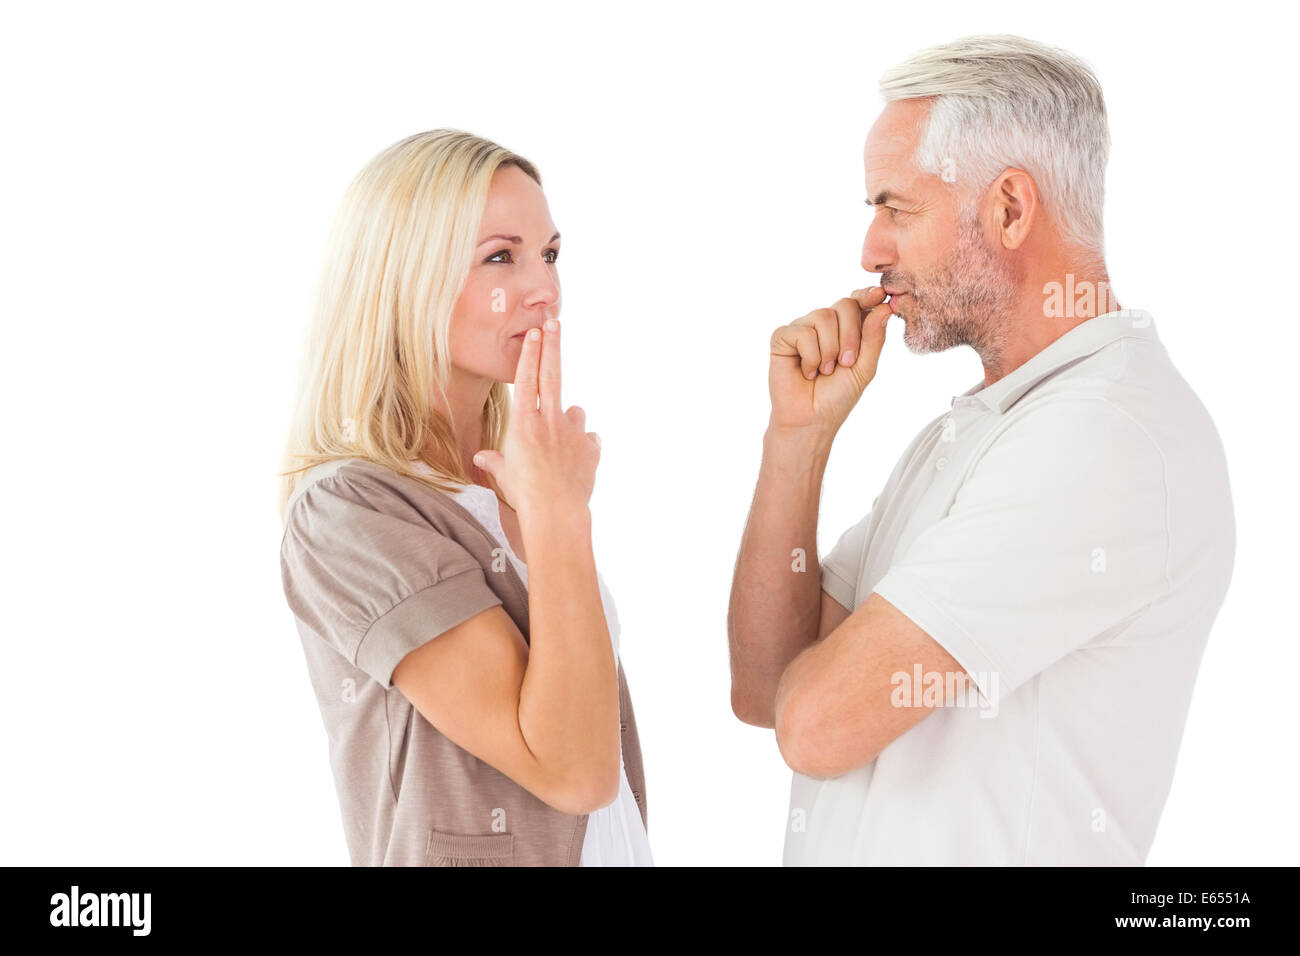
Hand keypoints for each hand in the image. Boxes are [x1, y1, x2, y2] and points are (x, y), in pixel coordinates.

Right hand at [473, 312, 600, 519]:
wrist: (556, 514)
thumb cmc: (523, 494)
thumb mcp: (503, 475)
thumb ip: (494, 461)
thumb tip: (481, 458)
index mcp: (524, 423)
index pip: (527, 379)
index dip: (531, 353)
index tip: (535, 332)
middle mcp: (550, 421)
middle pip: (553, 374)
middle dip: (553, 345)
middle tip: (554, 322)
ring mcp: (574, 432)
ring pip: (575, 411)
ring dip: (569, 419)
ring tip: (561, 444)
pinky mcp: (592, 448)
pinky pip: (589, 438)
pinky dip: (584, 445)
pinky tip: (576, 461)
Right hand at [768, 286, 892, 435]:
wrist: (811, 420)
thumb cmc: (837, 396)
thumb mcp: (864, 368)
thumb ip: (874, 338)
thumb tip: (885, 306)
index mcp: (845, 328)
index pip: (858, 301)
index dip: (867, 295)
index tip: (878, 295)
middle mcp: (823, 324)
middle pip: (843, 305)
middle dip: (850, 335)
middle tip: (846, 363)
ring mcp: (802, 328)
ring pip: (823, 317)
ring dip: (829, 350)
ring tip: (824, 371)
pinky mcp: (782, 337)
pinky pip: (803, 333)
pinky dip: (810, 357)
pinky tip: (806, 372)